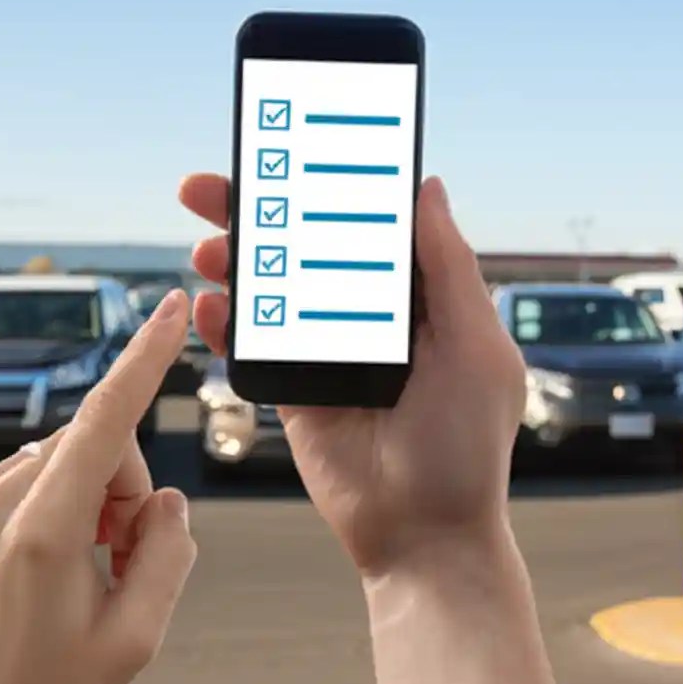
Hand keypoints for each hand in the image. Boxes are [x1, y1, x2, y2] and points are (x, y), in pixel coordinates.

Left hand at [0, 291, 195, 683]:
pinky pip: (36, 471)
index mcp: (42, 530)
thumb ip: (169, 556)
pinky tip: (57, 557)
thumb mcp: (133, 638)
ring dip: (96, 496)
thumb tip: (165, 501)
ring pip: (68, 455)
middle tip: (124, 558)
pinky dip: (64, 499)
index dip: (144, 360)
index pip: (104, 420)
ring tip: (87, 566)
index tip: (166, 312)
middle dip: (127, 488)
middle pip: (97, 443)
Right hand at [180, 175, 524, 574]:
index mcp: (418, 301)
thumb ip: (448, 266)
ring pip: (270, 293)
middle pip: (304, 250)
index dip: (326, 187)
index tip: (289, 148)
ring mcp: (325, 355)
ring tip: (206, 246)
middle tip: (210, 187)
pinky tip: (210, 307)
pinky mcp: (293, 392)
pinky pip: (251, 349)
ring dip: (233, 264)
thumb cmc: (465, 445)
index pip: (364, 227)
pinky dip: (225, 325)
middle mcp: (367, 320)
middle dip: (257, 216)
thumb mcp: (475, 345)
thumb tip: (427, 186)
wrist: (424, 535)